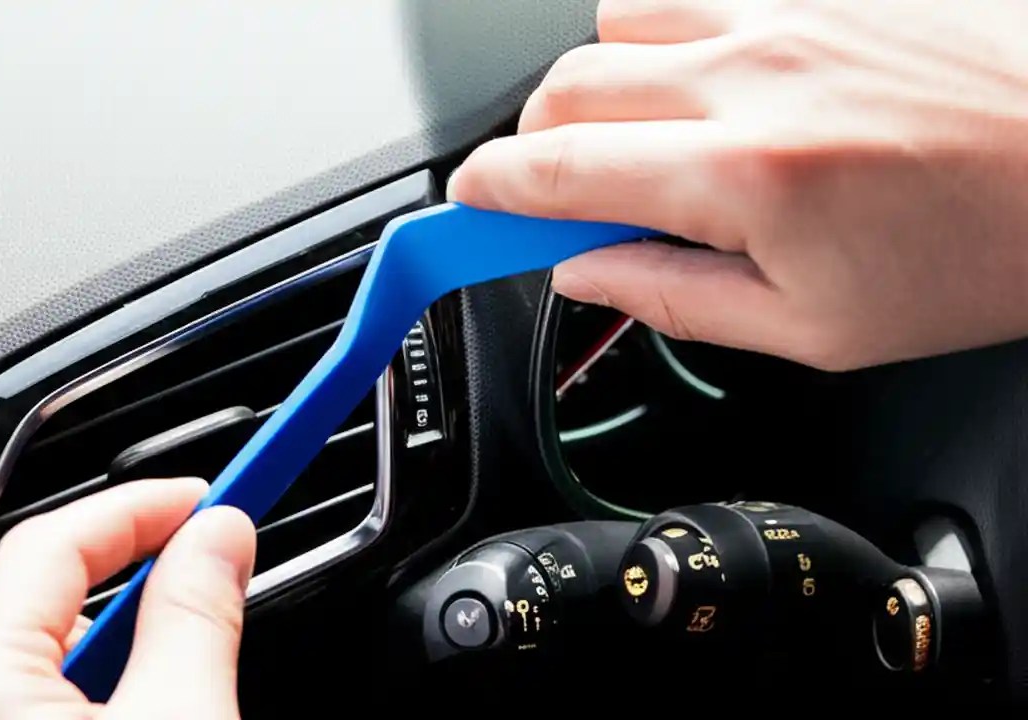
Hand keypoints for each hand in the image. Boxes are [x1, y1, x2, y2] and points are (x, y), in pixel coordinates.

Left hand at [0, 478, 255, 718]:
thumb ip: (196, 620)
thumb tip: (219, 536)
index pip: (54, 541)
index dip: (142, 505)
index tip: (210, 495)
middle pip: (43, 587)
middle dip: (134, 561)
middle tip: (210, 551)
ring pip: (41, 646)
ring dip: (119, 627)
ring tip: (191, 642)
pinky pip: (33, 695)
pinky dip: (98, 680)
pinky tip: (149, 700)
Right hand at [449, 0, 1027, 370]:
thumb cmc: (987, 247)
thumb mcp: (817, 328)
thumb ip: (676, 299)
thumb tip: (586, 275)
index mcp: (744, 176)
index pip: (554, 173)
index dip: (489, 194)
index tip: (473, 210)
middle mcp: (752, 70)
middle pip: (563, 86)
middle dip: (537, 146)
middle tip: (568, 196)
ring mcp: (789, 8)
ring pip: (618, 19)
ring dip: (604, 82)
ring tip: (651, 136)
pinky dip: (674, 35)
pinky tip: (715, 82)